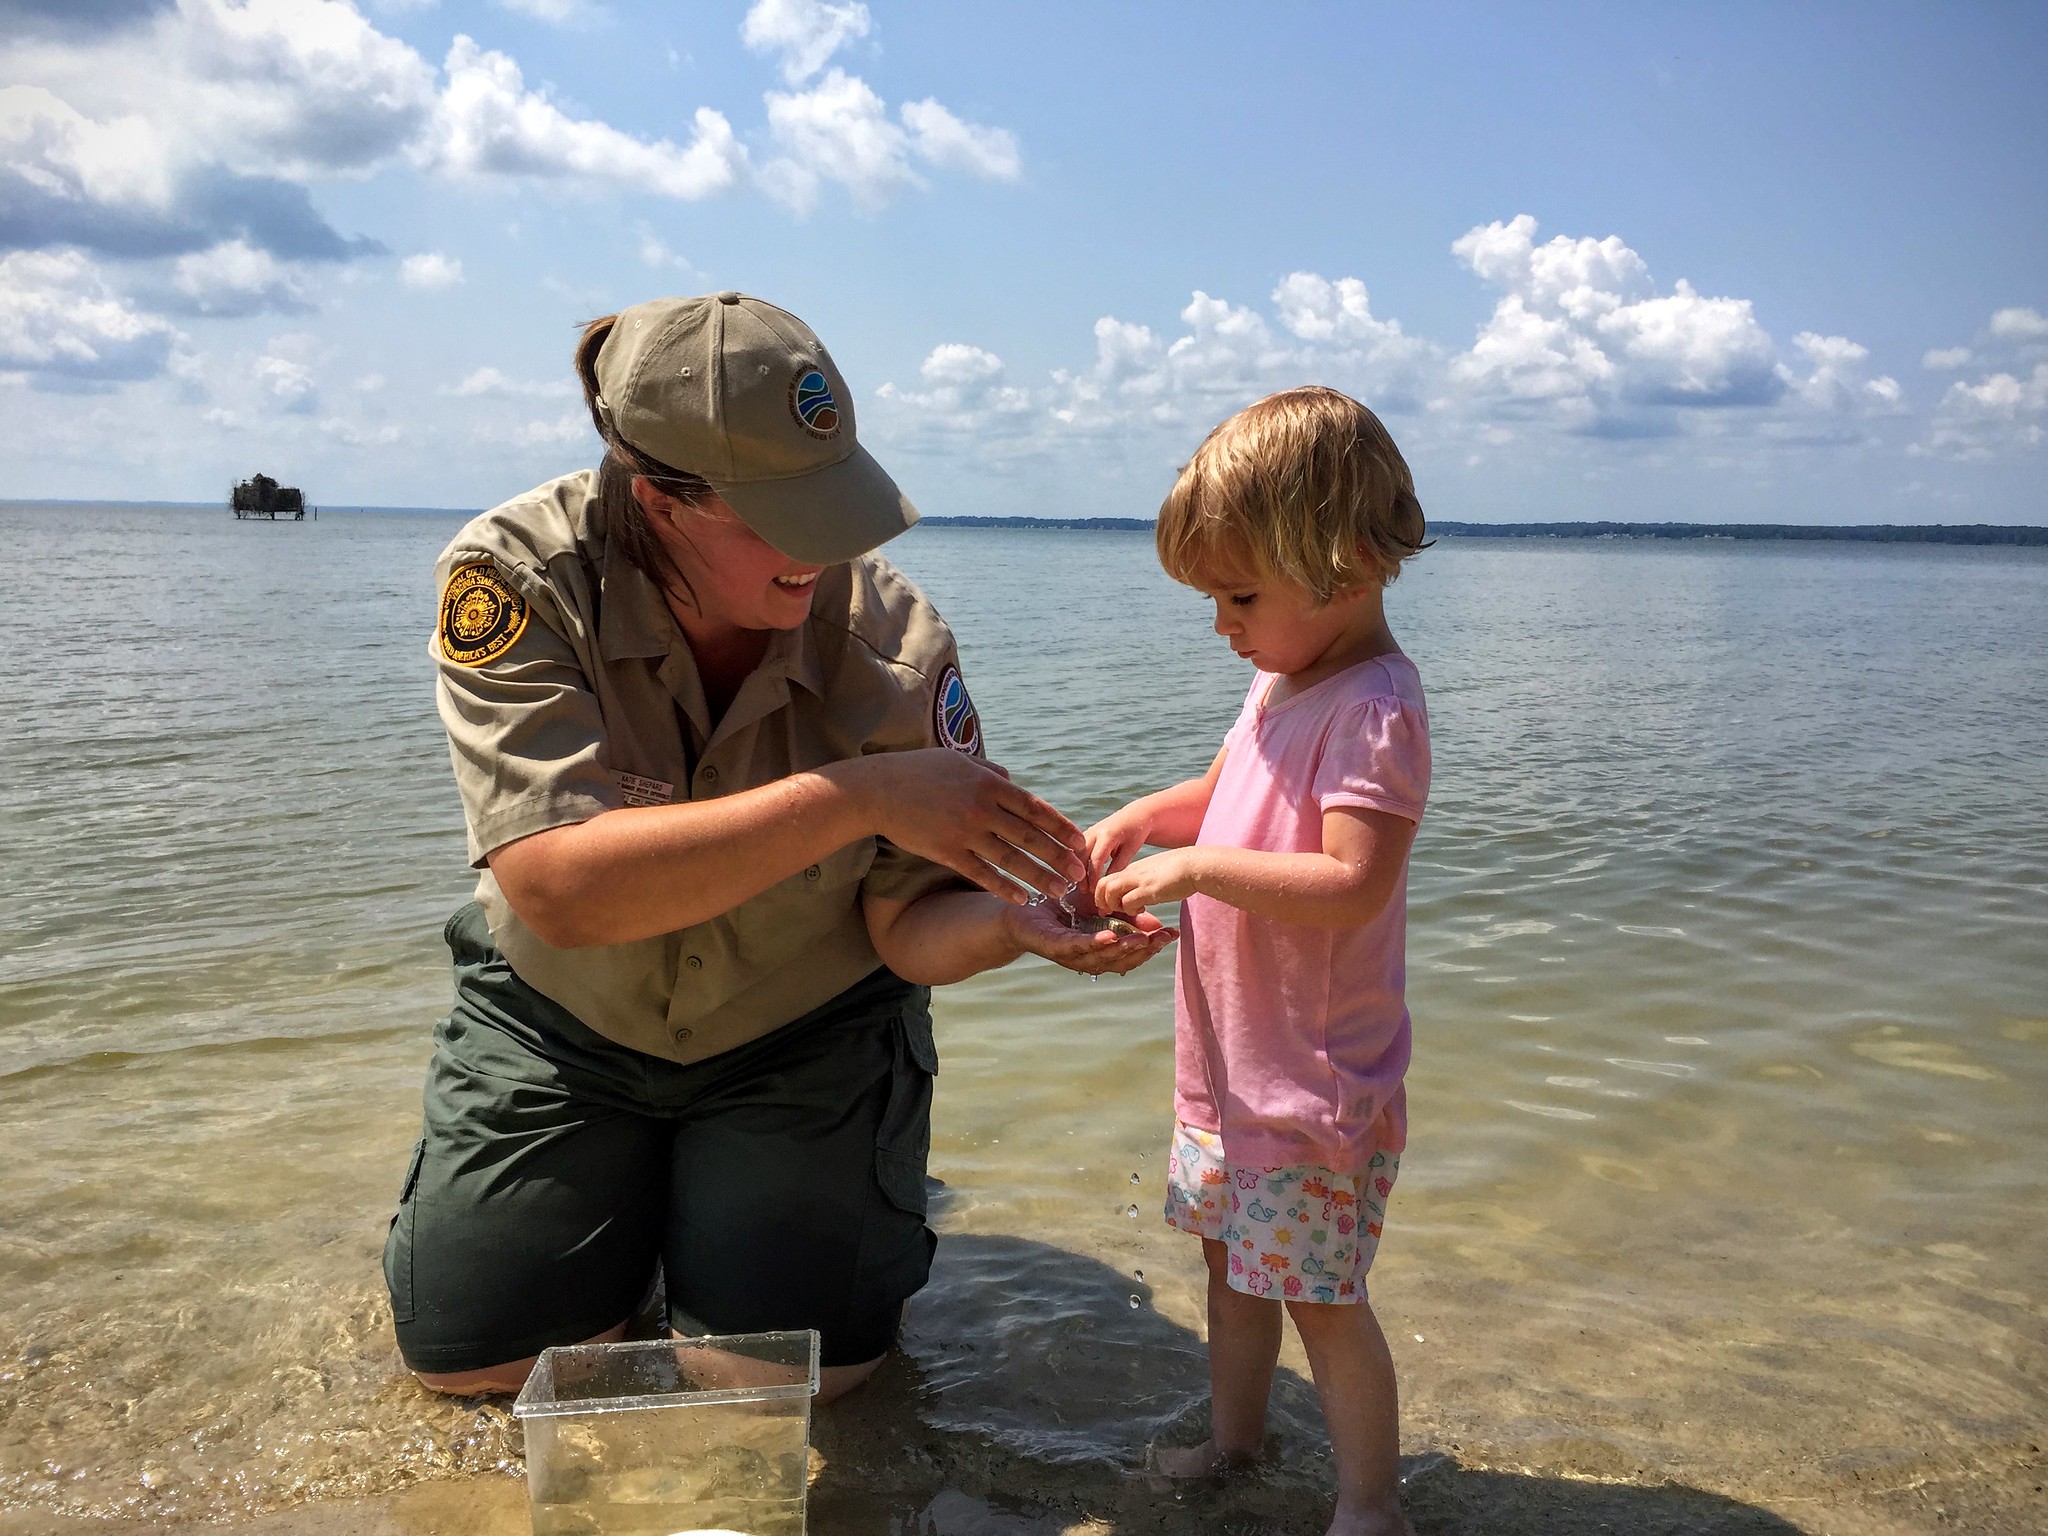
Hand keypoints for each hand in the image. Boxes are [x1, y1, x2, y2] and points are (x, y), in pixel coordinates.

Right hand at [847, 749, 1085, 902]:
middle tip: (1079, 872)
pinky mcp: (947, 852)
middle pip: (1029, 836)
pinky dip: (1004, 887)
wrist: (876, 790)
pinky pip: (982, 873)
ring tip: (1059, 890)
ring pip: (1011, 859)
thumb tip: (1012, 780)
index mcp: (988, 783)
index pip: (1034, 808)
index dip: (1059, 825)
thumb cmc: (917, 771)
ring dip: (1038, 876)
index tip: (1078, 840)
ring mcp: (964, 832)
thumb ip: (989, 771)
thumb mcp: (957, 761)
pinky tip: (1022, 897)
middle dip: (1057, 856)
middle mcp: (981, 808)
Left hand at [1001, 898, 1177, 976]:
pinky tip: (1111, 936)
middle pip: (1120, 959)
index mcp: (1098, 952)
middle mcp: (1086, 959)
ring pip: (1101, 957)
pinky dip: (1095, 943)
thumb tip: (1157, 924)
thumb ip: (1124, 916)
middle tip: (1164, 938)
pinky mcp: (1052, 946)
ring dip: (1123, 949)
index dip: (1152, 946)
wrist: (1019, 912)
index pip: (1130, 954)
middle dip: (1144, 949)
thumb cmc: (1059, 910)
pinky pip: (1076, 946)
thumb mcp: (1099, 908)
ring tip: (1143, 940)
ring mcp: (1069, 955)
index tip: (1173, 934)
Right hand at [1083, 805, 1151, 884]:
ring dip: (1077, 869)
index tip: (1093, 890)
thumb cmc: (1136, 833)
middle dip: (1080, 874)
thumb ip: (1119, 865)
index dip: (1093, 876)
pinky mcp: (1086, 835)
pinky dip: (1078, 863)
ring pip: (1076, 852)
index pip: (1096, 858)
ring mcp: (1088, 832)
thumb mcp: (1131, 849)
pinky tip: (1081, 876)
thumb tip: (1106, 883)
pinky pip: (1078, 850)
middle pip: (1081, 855)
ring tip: (1081, 886)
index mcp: (1108, 834)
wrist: (1134, 815)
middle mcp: (1094, 831)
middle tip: (1084, 891)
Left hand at [1095, 848, 1204, 917]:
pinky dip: (1130, 909)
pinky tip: (1142, 909)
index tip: (1110, 905)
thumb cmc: (1177, 871)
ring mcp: (1139, 880)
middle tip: (1111, 911)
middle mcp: (1131, 873)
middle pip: (1101, 885)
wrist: (1193, 865)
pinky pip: (1128, 901)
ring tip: (1127, 910)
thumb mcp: (1153, 873)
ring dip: (1114, 905)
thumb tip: (1137, 894)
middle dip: (1102, 901)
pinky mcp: (1149, 889)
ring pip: (1110, 891)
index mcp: (1131, 869)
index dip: (1102, 894)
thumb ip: (1142, 881)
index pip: (1105, 879)